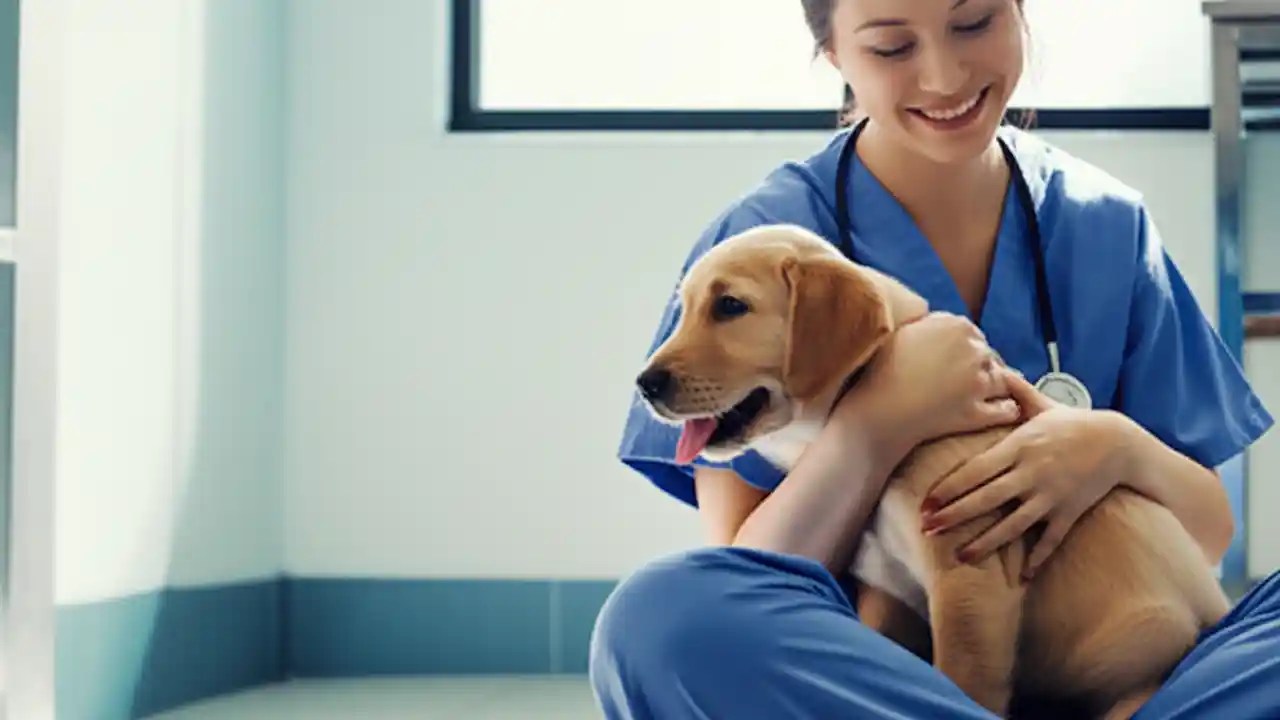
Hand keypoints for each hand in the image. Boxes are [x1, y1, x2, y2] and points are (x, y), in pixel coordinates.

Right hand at [839, 312, 1019, 449]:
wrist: (875, 410)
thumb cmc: (880, 371)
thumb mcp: (903, 332)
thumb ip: (932, 325)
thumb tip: (947, 326)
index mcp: (956, 325)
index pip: (973, 335)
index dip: (963, 349)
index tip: (951, 362)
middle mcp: (973, 350)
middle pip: (988, 356)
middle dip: (978, 367)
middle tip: (958, 382)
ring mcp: (978, 383)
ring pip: (1002, 380)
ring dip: (992, 388)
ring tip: (974, 397)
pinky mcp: (978, 412)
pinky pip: (1007, 409)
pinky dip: (1004, 410)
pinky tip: (993, 411)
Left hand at [920, 369, 1131, 578]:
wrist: (1119, 443)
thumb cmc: (1074, 423)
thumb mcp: (1042, 405)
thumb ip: (1015, 390)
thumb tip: (993, 365)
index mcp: (1018, 447)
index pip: (974, 470)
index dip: (947, 488)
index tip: (925, 502)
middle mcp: (1031, 473)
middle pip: (985, 499)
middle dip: (954, 516)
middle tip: (927, 529)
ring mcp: (1051, 496)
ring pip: (1012, 525)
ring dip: (985, 543)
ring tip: (960, 556)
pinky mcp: (1070, 513)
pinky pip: (1050, 540)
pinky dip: (1037, 558)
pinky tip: (1020, 576)